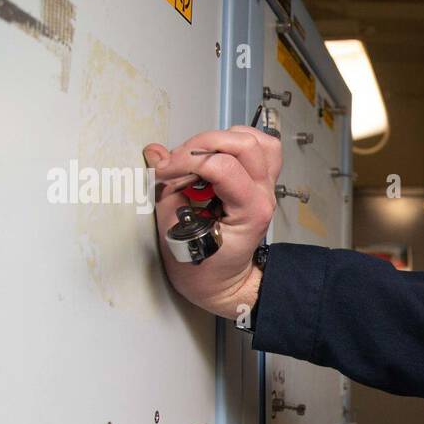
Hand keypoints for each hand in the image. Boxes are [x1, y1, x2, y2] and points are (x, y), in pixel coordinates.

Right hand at [143, 126, 281, 318]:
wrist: (225, 283)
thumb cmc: (205, 268)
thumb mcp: (177, 236)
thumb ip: (167, 192)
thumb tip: (157, 155)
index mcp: (249, 212)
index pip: (224, 167)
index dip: (187, 161)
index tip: (164, 173)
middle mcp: (263, 195)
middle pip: (246, 144)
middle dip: (203, 143)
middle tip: (178, 161)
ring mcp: (266, 187)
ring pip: (258, 141)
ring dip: (222, 139)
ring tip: (196, 157)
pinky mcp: (260, 182)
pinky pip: (260, 149)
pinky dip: (235, 142)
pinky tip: (213, 155)